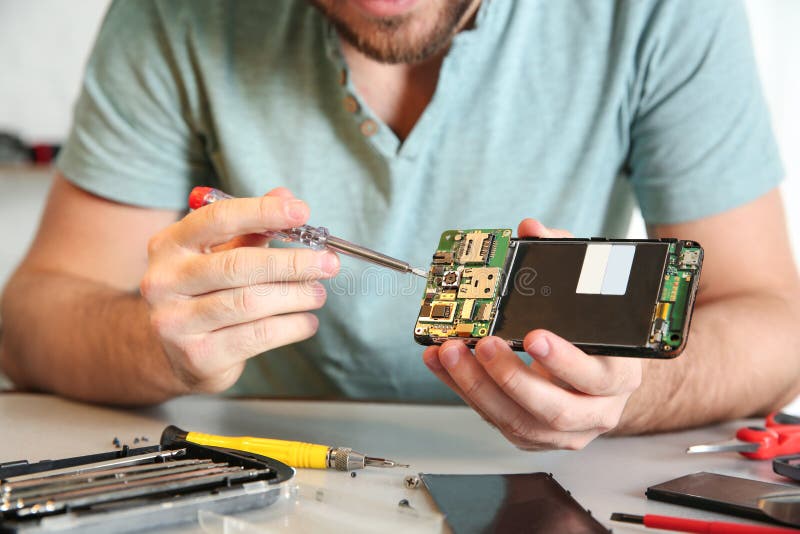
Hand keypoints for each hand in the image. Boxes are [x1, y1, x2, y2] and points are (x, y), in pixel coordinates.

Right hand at [140, 188, 338, 393]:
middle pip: (239, 265)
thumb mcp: (220, 255)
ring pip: (250, 303)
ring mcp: (176, 322)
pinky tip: (307, 322)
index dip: (263, 213)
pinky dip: (291, 327)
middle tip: (328, 263)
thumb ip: (251, 228)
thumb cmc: (205, 294)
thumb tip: (285, 196)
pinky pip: (257, 336)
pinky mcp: (197, 357)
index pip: (219, 220)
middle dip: (291, 262)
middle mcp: (164, 282)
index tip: (302, 212)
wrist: (177, 355)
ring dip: (296, 296)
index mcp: (170, 245)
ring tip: (318, 293)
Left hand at [421, 218, 641, 449]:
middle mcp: (596, 411)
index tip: (534, 338)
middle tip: (480, 344)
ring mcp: (564, 431)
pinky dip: (463, 390)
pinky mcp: (532, 436)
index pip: (596, 375)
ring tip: (450, 353)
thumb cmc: (595, 334)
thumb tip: (531, 230)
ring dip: (477, 387)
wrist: (604, 377)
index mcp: (618, 375)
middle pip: (553, 407)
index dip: (564, 361)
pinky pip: (495, 419)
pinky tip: (444, 364)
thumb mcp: (592, 294)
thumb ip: (563, 258)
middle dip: (509, 376)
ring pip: (518, 421)